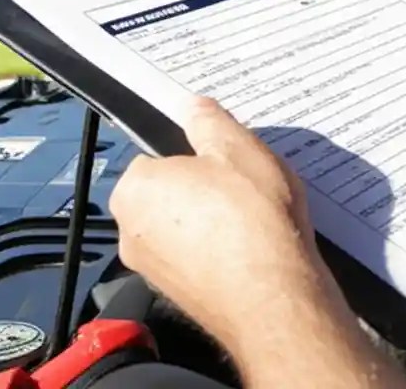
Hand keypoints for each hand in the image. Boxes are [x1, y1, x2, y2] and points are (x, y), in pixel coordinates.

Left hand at [110, 98, 405, 387]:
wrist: (274, 299)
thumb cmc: (252, 222)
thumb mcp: (237, 149)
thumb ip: (209, 121)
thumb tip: (193, 107)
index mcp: (135, 188)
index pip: (156, 156)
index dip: (194, 155)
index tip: (223, 161)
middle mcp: (131, 231)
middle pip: (168, 194)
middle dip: (200, 189)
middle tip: (242, 188)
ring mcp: (152, 270)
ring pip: (182, 229)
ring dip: (210, 223)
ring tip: (252, 220)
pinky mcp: (178, 296)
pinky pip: (196, 260)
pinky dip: (218, 253)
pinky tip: (252, 249)